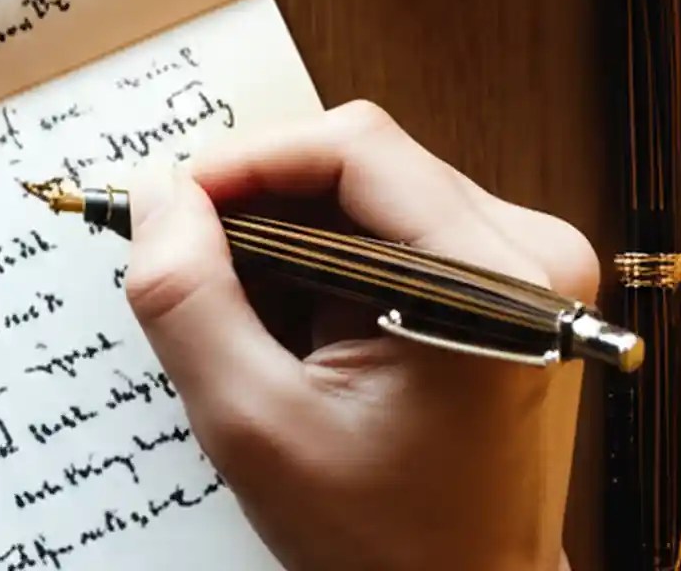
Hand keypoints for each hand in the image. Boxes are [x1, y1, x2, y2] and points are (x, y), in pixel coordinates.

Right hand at [123, 101, 592, 570]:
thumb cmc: (380, 541)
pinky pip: (382, 230)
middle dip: (257, 207)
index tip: (173, 202)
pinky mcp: (492, 283)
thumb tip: (157, 195)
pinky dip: (317, 264)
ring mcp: (514, 267)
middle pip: (357, 165)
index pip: (355, 149)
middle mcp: (524, 256)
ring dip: (283, 240)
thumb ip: (189, 300)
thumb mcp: (254, 424)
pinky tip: (294, 330)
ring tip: (248, 322)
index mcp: (492, 282)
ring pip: (361, 195)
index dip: (247, 160)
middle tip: (191, 267)